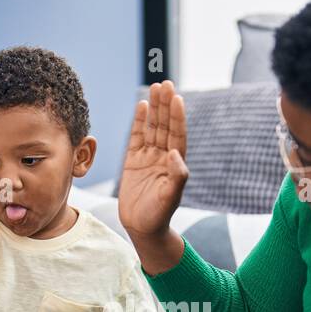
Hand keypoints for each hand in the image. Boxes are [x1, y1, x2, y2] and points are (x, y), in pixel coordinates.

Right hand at [118, 80, 188, 239]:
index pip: (177, 134)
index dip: (177, 117)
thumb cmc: (158, 215)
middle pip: (166, 125)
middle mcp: (164, 156)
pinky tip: (142, 105)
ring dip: (155, 108)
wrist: (142, 227)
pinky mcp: (133, 161)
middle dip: (166, 105)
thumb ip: (177, 176)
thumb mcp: (170, 198)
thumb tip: (176, 154)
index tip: (177, 98)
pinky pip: (137, 136)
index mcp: (175, 163)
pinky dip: (140, 121)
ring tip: (156, 87)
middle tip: (166, 84)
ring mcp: (148, 157)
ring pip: (153, 127)